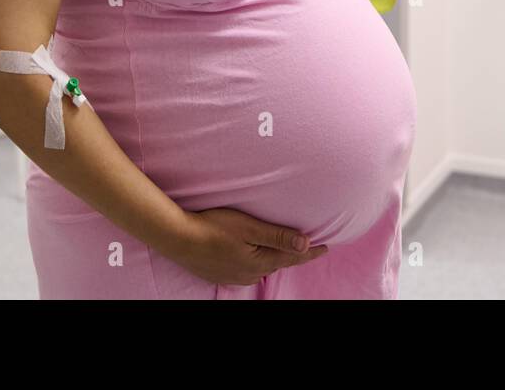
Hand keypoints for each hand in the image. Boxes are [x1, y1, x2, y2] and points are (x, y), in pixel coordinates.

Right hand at [171, 208, 329, 286]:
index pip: (292, 257)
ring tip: (282, 252)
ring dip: (274, 260)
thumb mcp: (249, 227)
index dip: (310, 252)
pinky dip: (257, 264)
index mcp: (260, 262)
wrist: (178, 238)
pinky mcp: (220, 275)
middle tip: (307, 247)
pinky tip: (254, 260)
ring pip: (262, 269)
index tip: (326, 247)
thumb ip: (278, 236)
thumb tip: (306, 244)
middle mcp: (249, 274)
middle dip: (293, 256)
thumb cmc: (213, 227)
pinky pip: (247, 272)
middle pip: (278, 264)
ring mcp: (233, 277)